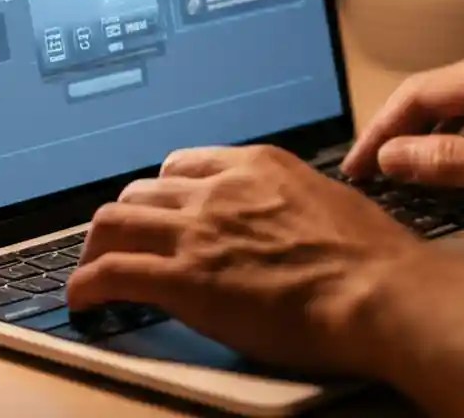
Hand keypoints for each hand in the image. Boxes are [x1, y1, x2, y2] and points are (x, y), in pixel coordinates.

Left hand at [66, 145, 420, 374]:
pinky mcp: (183, 279)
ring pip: (114, 221)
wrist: (380, 291)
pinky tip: (82, 299)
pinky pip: (111, 273)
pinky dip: (86, 285)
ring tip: (90, 268)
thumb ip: (290, 202)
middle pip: (141, 190)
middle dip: (127, 217)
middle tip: (122, 242)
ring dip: (95, 246)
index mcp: (255, 166)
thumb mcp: (328, 201)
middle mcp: (218, 190)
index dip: (164, 190)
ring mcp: (197, 232)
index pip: (183, 164)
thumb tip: (286, 218)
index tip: (161, 209)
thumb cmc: (373, 259)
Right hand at [340, 41, 463, 218]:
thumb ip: (449, 161)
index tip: (359, 164)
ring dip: (433, 130)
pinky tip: (461, 155)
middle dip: (401, 129)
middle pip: (438, 90)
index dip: (382, 131)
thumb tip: (392, 156)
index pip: (420, 93)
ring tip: (407, 165)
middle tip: (373, 167)